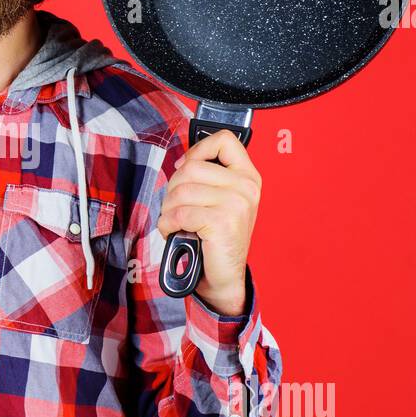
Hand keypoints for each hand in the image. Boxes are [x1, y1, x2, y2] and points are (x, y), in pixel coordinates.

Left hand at [156, 128, 261, 314]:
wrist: (223, 276)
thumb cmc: (215, 237)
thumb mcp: (219, 200)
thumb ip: (208, 177)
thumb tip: (182, 162)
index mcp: (248, 176)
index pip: (224, 140)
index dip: (198, 150)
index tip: (186, 167)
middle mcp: (246, 187)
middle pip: (191, 167)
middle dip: (173, 188)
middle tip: (176, 207)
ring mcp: (236, 204)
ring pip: (180, 191)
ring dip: (168, 209)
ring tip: (175, 222)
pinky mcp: (221, 222)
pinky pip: (178, 213)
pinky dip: (167, 225)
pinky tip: (174, 232)